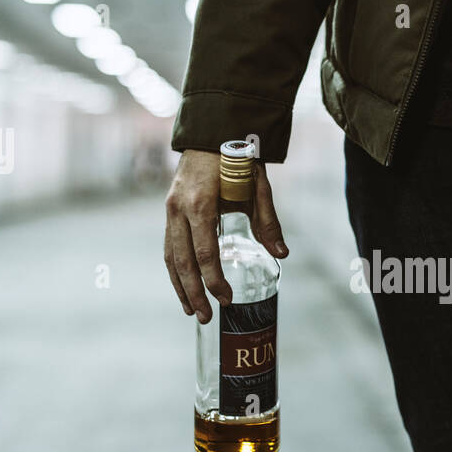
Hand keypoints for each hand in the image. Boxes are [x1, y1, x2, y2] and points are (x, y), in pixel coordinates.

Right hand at [164, 149, 286, 321]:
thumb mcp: (258, 186)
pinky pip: (169, 246)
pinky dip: (175, 270)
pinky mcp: (169, 211)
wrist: (212, 133)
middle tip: (206, 318)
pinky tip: (184, 287)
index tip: (227, 299)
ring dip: (180, 287)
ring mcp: (170, 210)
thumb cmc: (238, 160)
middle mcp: (179, 209)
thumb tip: (282, 253)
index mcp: (201, 204)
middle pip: (183, 262)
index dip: (215, 281)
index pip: (205, 253)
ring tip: (191, 312)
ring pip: (170, 257)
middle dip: (194, 293)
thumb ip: (268, 221)